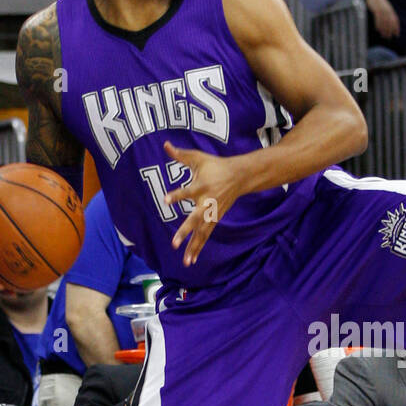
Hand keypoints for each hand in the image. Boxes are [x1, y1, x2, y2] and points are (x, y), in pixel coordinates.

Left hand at [164, 141, 244, 265]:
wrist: (240, 176)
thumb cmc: (215, 166)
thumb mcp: (198, 158)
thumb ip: (180, 154)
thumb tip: (165, 144)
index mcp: (202, 186)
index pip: (187, 192)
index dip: (176, 196)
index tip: (165, 200)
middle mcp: (207, 202)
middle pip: (195, 220)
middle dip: (185, 232)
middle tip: (174, 243)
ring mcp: (212, 213)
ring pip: (202, 233)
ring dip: (193, 247)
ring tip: (185, 262)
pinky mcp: (215, 219)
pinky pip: (205, 236)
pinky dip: (199, 247)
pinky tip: (191, 259)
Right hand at [365, 0, 400, 39]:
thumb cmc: (377, 2)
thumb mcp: (384, 7)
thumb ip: (387, 14)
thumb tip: (389, 25)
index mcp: (390, 9)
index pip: (395, 20)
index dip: (396, 28)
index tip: (396, 35)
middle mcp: (387, 10)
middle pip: (390, 22)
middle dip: (390, 31)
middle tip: (389, 37)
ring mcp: (382, 9)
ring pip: (384, 21)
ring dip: (384, 30)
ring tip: (383, 36)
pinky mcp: (376, 9)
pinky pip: (378, 19)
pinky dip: (378, 25)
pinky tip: (378, 30)